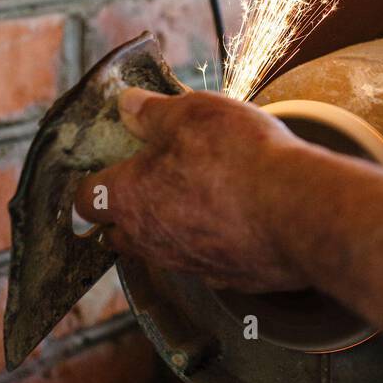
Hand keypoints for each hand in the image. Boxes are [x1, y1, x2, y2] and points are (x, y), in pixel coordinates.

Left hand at [74, 88, 314, 290]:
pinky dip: (210, 244)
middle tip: (150, 185)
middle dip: (125, 213)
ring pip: (161, 250)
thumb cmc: (236, 156)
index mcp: (129, 197)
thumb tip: (127, 104)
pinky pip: (205, 261)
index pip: (88, 199)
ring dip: (169, 228)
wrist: (295, 210)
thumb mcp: (191, 113)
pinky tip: (233, 221)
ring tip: (197, 199)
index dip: (94, 182)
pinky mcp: (226, 277)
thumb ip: (152, 112)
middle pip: (118, 234)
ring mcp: (187, 263)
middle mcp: (150, 239)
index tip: (107, 170)